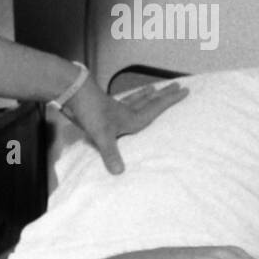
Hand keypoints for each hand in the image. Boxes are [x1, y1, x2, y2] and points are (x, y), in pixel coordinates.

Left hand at [61, 78, 188, 174]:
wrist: (73, 93)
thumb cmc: (91, 113)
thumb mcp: (102, 135)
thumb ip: (111, 154)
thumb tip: (119, 172)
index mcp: (131, 118)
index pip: (156, 108)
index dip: (170, 100)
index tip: (184, 91)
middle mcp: (126, 111)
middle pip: (149, 101)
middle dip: (163, 95)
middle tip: (176, 86)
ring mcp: (114, 107)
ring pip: (135, 99)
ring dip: (146, 94)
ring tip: (153, 88)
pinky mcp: (103, 106)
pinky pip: (121, 102)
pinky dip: (127, 99)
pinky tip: (125, 99)